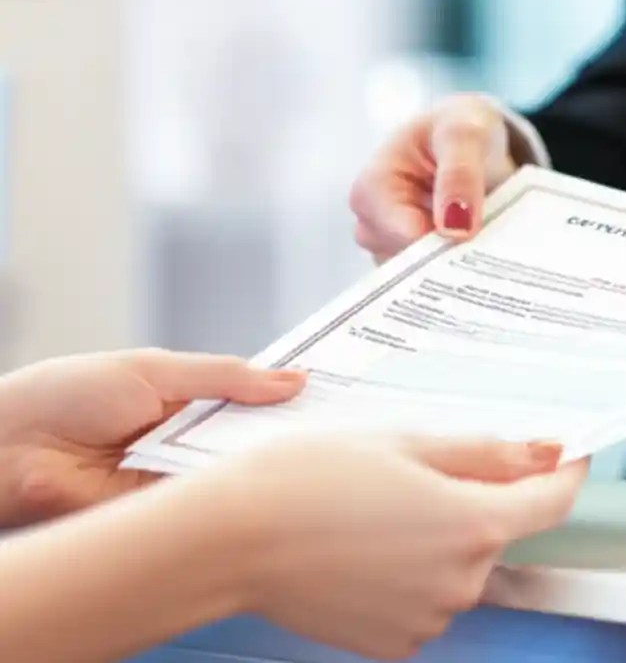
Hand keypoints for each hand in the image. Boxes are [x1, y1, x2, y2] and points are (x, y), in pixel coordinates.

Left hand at [0, 349, 305, 526]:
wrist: (7, 448)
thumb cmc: (65, 394)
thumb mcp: (156, 369)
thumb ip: (226, 376)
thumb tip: (294, 379)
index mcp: (187, 400)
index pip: (252, 400)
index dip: (288, 398)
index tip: (333, 395)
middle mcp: (186, 440)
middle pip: (252, 436)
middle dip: (288, 430)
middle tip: (338, 423)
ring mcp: (177, 476)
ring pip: (236, 468)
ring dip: (264, 459)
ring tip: (312, 446)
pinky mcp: (165, 510)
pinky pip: (210, 499)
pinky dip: (232, 490)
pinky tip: (264, 477)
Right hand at [204, 436, 585, 660]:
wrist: (228, 541)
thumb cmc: (305, 480)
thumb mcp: (404, 443)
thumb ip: (485, 454)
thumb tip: (544, 452)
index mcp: (474, 523)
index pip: (553, 501)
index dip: (565, 471)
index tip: (563, 453)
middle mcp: (463, 579)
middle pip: (498, 531)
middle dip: (475, 498)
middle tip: (417, 469)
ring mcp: (430, 616)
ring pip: (459, 565)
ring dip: (438, 537)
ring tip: (375, 509)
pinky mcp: (397, 640)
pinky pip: (425, 599)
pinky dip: (409, 573)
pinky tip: (363, 547)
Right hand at [351, 94, 519, 262]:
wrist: (470, 136)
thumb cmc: (458, 127)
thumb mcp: (464, 133)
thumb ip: (459, 174)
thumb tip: (455, 228)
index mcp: (371, 188)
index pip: (403, 237)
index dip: (443, 241)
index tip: (477, 234)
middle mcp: (372, 223)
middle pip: (410, 264)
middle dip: (451, 254)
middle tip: (487, 234)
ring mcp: (390, 245)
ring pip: (424, 278)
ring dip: (458, 263)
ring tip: (485, 235)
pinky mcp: (413, 260)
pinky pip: (435, 283)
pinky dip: (460, 270)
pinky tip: (480, 249)